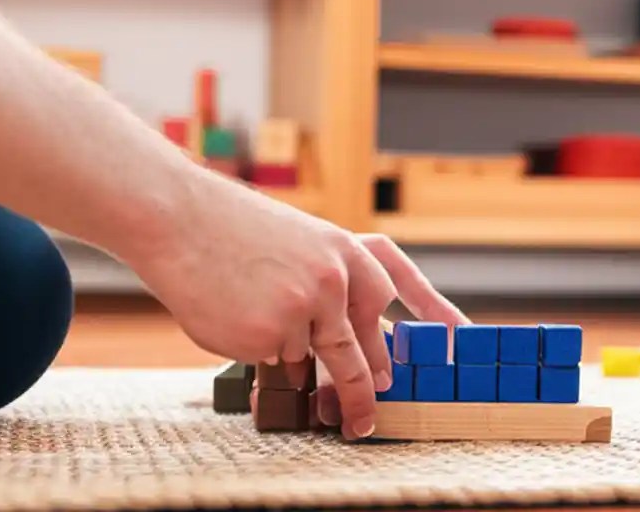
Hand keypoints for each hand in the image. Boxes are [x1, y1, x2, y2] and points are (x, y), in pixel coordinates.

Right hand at [128, 173, 467, 439]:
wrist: (181, 220)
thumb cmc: (236, 233)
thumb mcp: (302, 244)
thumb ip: (332, 289)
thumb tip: (349, 349)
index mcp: (348, 251)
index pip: (399, 287)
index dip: (432, 316)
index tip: (457, 341)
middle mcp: (337, 280)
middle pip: (366, 350)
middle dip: (365, 390)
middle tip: (363, 420)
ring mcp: (306, 310)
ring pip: (311, 359)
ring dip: (286, 350)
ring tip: (252, 308)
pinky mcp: (271, 337)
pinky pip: (273, 364)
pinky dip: (256, 351)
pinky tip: (232, 314)